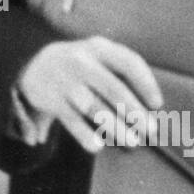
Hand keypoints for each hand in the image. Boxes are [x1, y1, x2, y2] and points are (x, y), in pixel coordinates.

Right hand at [16, 37, 161, 153]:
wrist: (35, 65)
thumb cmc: (82, 65)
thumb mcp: (98, 55)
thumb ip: (121, 70)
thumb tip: (153, 103)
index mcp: (98, 48)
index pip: (128, 63)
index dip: (146, 84)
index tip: (157, 104)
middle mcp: (81, 62)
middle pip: (113, 89)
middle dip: (134, 112)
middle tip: (150, 131)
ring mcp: (65, 81)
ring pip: (94, 108)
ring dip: (115, 127)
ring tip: (132, 141)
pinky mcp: (52, 100)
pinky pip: (72, 121)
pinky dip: (85, 135)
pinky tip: (98, 146)